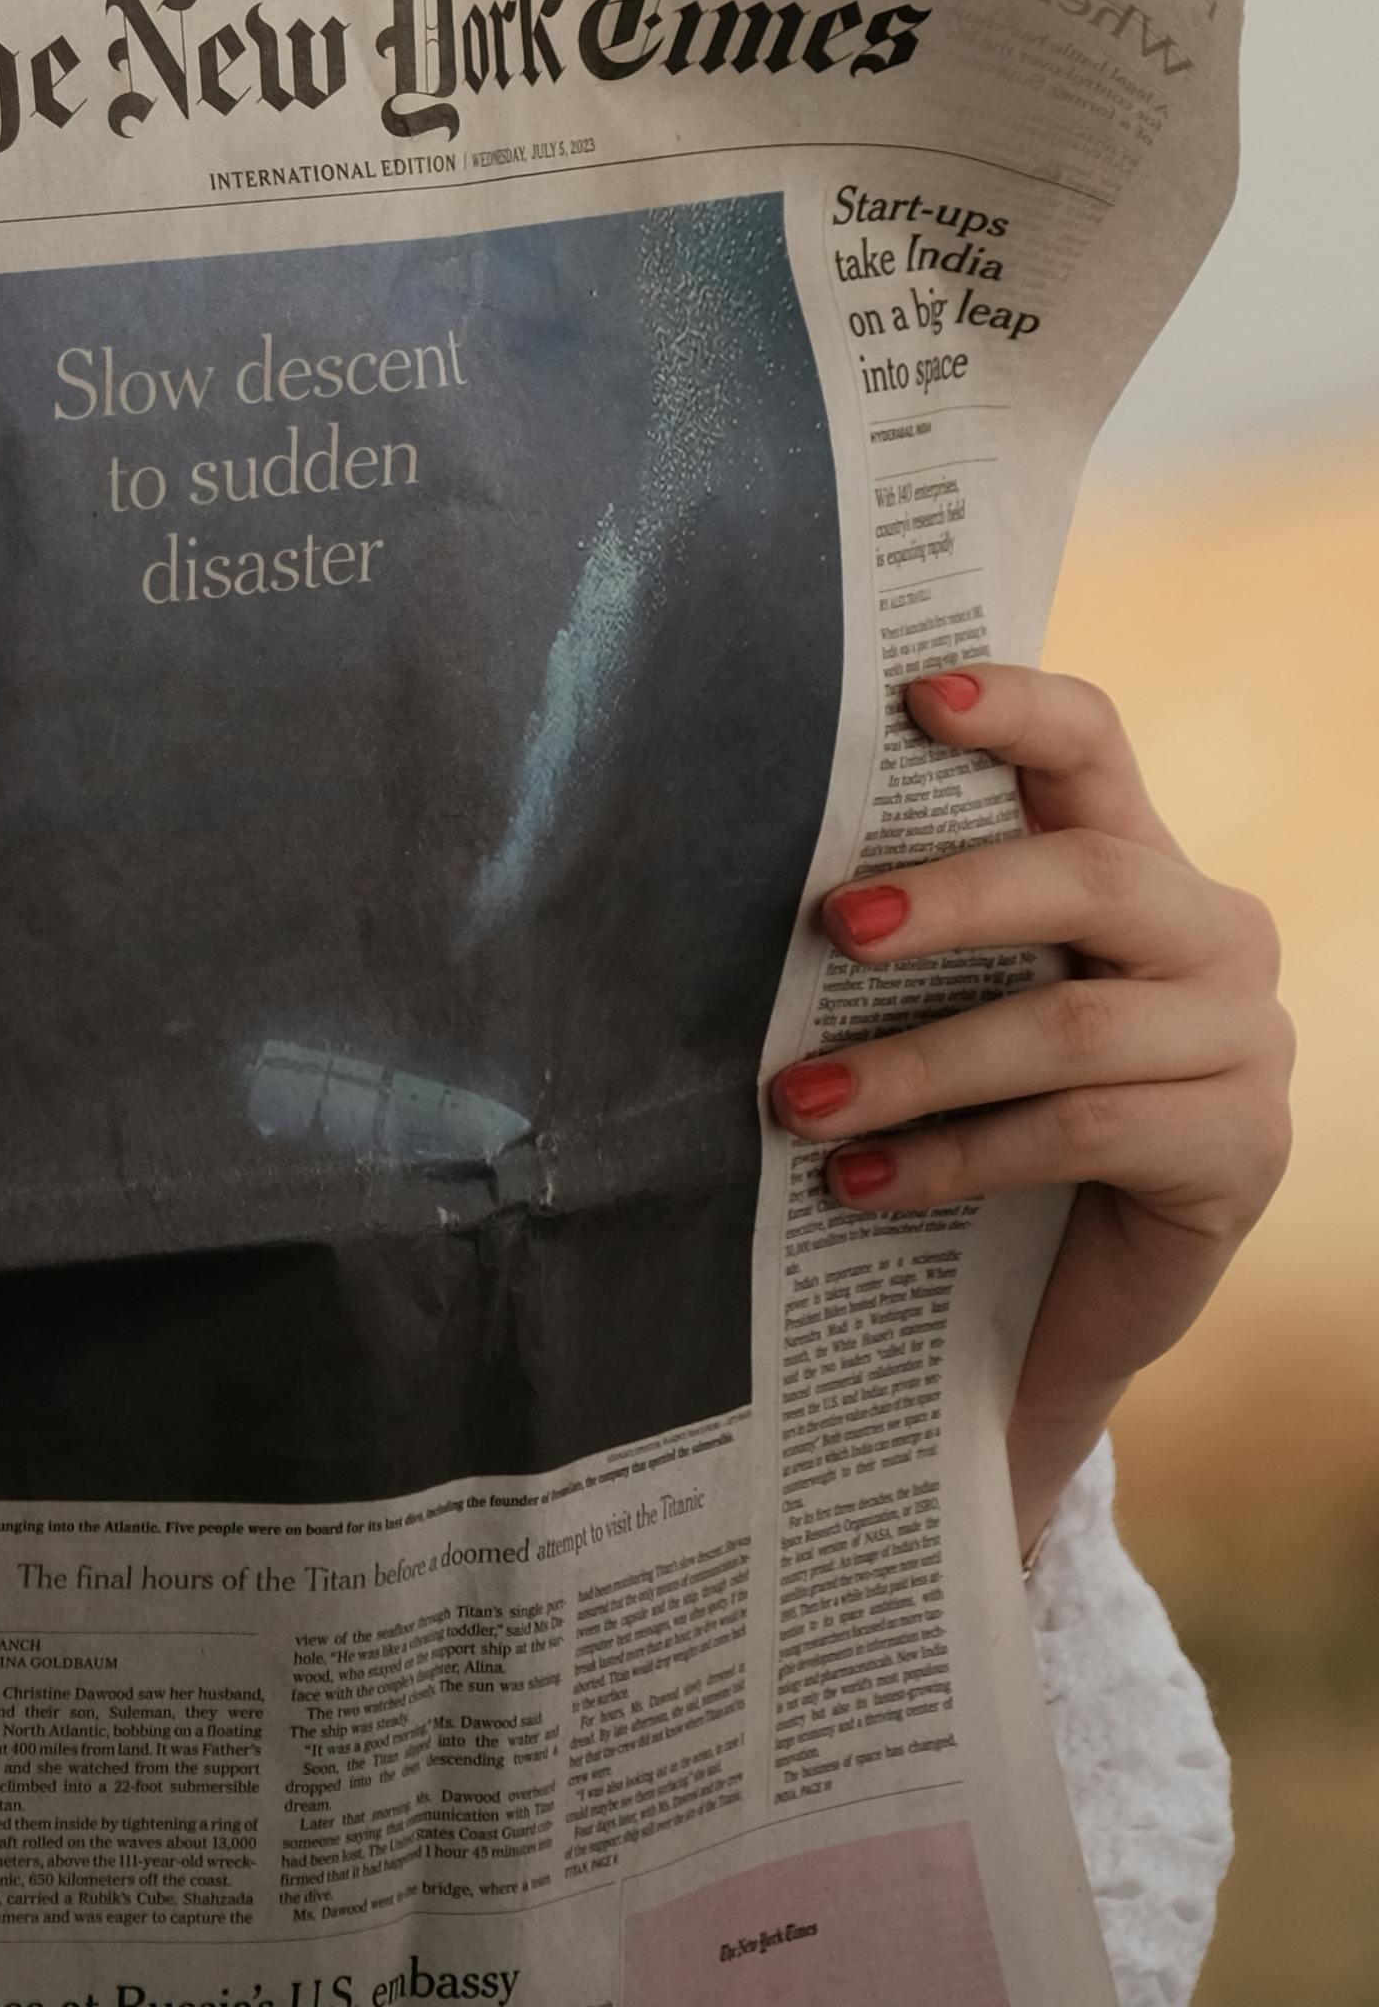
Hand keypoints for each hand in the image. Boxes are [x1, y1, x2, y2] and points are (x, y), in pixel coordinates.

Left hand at [765, 661, 1288, 1545]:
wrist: (1041, 1311)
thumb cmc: (975, 1125)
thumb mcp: (950, 1006)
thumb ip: (911, 932)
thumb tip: (760, 863)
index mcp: (1141, 866)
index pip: (1097, 747)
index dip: (1018, 708)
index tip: (917, 695)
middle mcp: (1216, 937)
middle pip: (1091, 878)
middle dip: (952, 898)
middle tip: (833, 925)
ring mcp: (1247, 1043)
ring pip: (1073, 1025)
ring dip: (919, 1064)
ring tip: (799, 1102)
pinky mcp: (1242, 1152)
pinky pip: (1085, 1132)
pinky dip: (958, 1156)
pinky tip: (862, 1183)